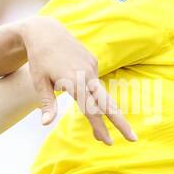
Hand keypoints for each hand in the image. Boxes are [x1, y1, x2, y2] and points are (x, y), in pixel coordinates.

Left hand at [19, 17, 135, 144]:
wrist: (46, 31)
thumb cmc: (39, 59)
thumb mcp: (39, 82)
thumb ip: (47, 103)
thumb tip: (46, 124)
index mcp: (73, 81)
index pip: (90, 109)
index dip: (100, 127)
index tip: (108, 142)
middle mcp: (86, 74)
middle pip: (108, 103)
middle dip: (121, 122)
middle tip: (134, 139)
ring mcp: (92, 67)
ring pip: (103, 95)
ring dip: (106, 113)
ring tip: (105, 133)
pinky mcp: (93, 62)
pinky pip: (95, 82)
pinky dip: (95, 95)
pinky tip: (79, 88)